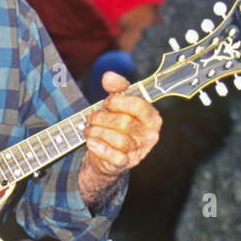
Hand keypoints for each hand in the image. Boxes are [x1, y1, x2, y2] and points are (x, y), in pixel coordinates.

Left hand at [78, 71, 161, 200]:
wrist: (107, 156)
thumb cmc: (115, 126)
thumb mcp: (118, 105)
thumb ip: (117, 88)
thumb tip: (109, 76)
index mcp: (151, 117)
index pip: (138, 105)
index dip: (118, 101)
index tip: (106, 102)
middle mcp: (149, 135)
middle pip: (124, 122)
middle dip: (102, 117)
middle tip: (91, 117)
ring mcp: (139, 151)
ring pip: (118, 139)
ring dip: (97, 132)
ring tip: (88, 129)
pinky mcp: (126, 163)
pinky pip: (115, 157)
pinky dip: (101, 149)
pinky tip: (91, 142)